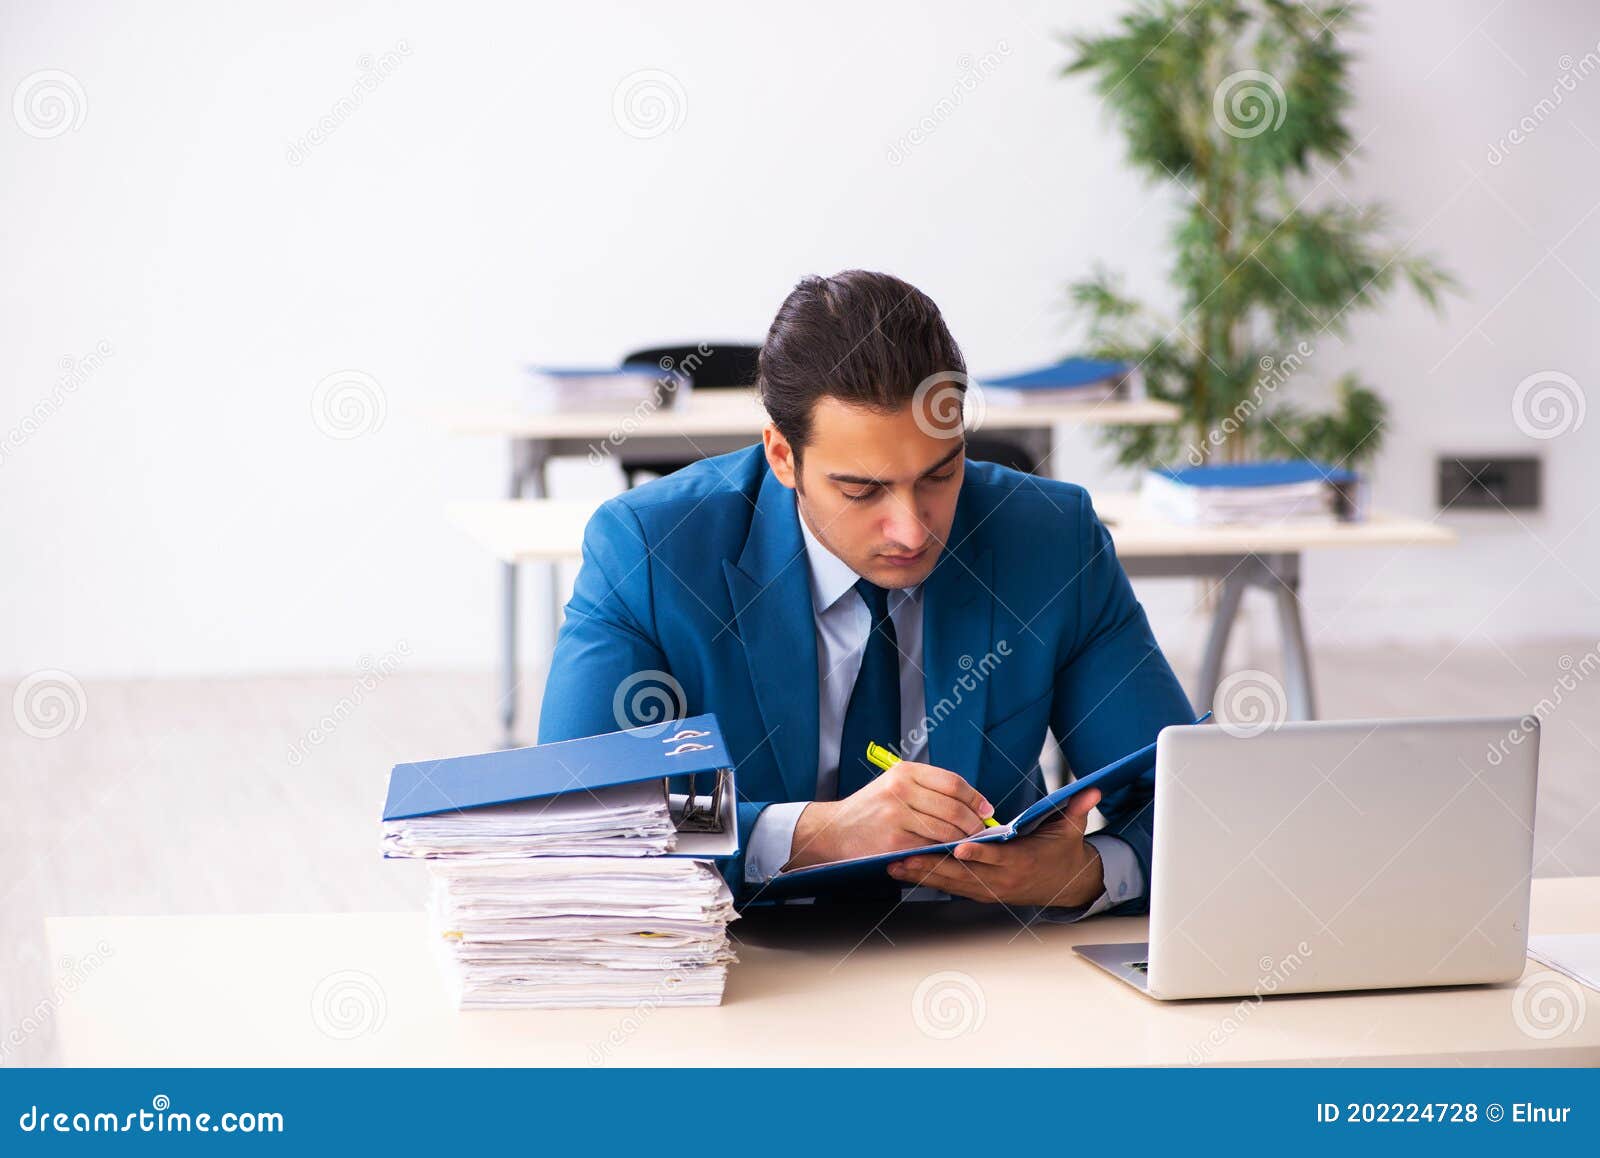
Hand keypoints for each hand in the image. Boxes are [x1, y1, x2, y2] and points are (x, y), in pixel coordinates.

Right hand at [783, 761, 991, 869]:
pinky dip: (943, 853)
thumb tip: (972, 804)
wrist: (834, 830)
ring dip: (962, 841)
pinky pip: (930, 848)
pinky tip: (947, 855)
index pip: (952, 783)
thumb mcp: (895, 785)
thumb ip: (929, 789)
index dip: (975, 798)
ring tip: (966, 845)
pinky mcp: (894, 842)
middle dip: (973, 824)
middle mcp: (900, 790)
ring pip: (946, 830)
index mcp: (904, 772)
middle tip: (980, 832)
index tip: (986, 810)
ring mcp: (896, 816)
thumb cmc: (870, 809)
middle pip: (954, 808)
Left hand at [886, 787, 1105, 907]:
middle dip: (932, 866)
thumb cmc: (1063, 851)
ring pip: (951, 883)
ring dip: (922, 875)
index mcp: (1022, 863)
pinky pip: (950, 887)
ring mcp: (988, 890)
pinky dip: (927, 879)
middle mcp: (1002, 880)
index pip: (998, 858)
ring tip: (894, 865)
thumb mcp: (1072, 829)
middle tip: (903, 857)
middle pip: (964, 874)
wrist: (1066, 884)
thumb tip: (1092, 790)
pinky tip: (905, 871)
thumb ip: (1076, 809)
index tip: (958, 847)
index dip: (978, 854)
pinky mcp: (979, 893)